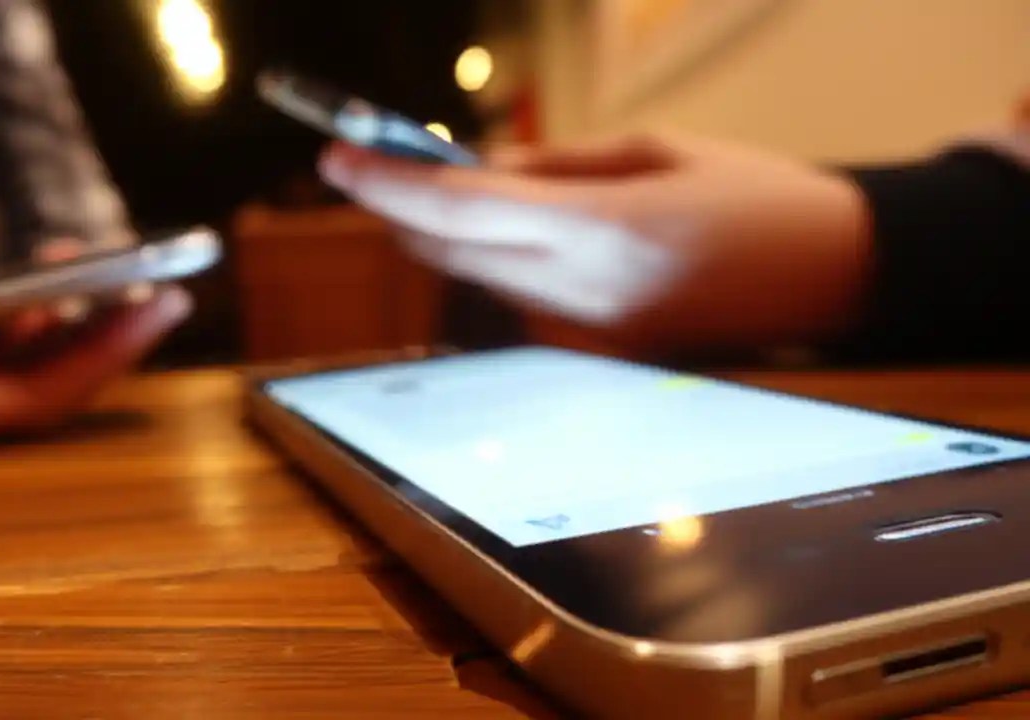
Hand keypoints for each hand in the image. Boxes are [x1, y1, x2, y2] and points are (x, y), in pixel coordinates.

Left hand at [320, 134, 872, 355]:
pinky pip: (514, 294)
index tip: (340, 155)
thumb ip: (558, 164)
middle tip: (352, 164)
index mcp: (609, 230)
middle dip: (395, 207)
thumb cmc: (757, 194)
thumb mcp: (658, 150)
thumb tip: (481, 165)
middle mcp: (588, 291)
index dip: (392, 182)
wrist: (830, 274)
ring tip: (402, 184)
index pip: (466, 208)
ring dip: (432, 234)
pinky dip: (480, 257)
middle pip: (453, 251)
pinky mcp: (599, 346)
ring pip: (475, 277)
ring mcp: (590, 329)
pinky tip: (469, 224)